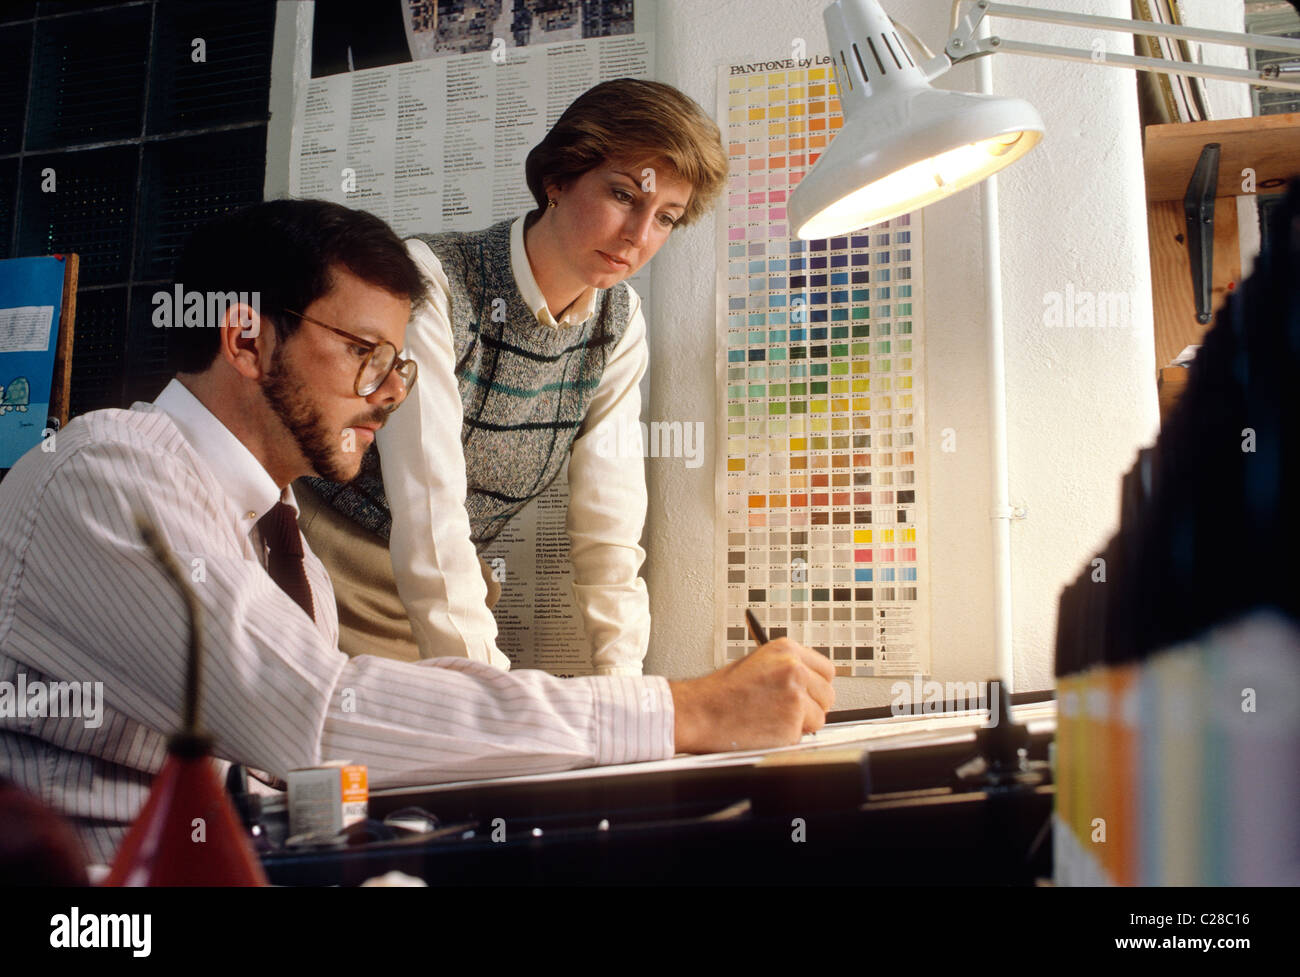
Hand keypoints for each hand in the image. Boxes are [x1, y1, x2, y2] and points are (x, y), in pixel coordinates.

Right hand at [668, 638, 834, 753]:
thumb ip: (785, 668)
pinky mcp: (792, 722)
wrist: (700, 711)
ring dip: (801, 724)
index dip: (817, 685)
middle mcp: (794, 669)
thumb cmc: (720, 691)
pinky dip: (788, 738)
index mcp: (786, 650)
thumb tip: (809, 682)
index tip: (810, 693)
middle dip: (812, 706)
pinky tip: (766, 729)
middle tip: (789, 711)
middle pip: (828, 694)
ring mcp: (795, 696)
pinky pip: (803, 736)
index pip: (826, 669)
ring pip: (819, 717)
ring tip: (772, 719)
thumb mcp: (756, 663)